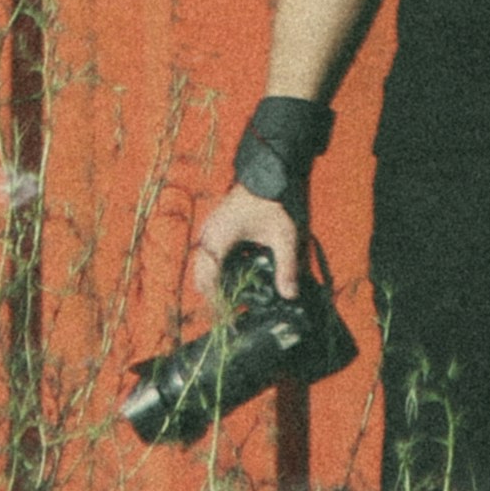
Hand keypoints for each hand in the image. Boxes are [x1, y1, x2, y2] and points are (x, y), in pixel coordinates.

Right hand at [188, 185, 311, 308]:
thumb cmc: (272, 202)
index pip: (208, 279)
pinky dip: (216, 271)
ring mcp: (208, 231)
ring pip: (202, 267)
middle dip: (214, 296)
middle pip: (200, 276)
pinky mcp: (214, 229)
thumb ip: (286, 267)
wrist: (266, 173)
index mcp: (219, 238)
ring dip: (214, 283)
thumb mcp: (284, 237)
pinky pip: (208, 257)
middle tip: (233, 312)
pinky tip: (236, 277)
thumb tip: (289, 295)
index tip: (229, 317)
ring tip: (235, 297)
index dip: (217, 301)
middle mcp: (208, 235)